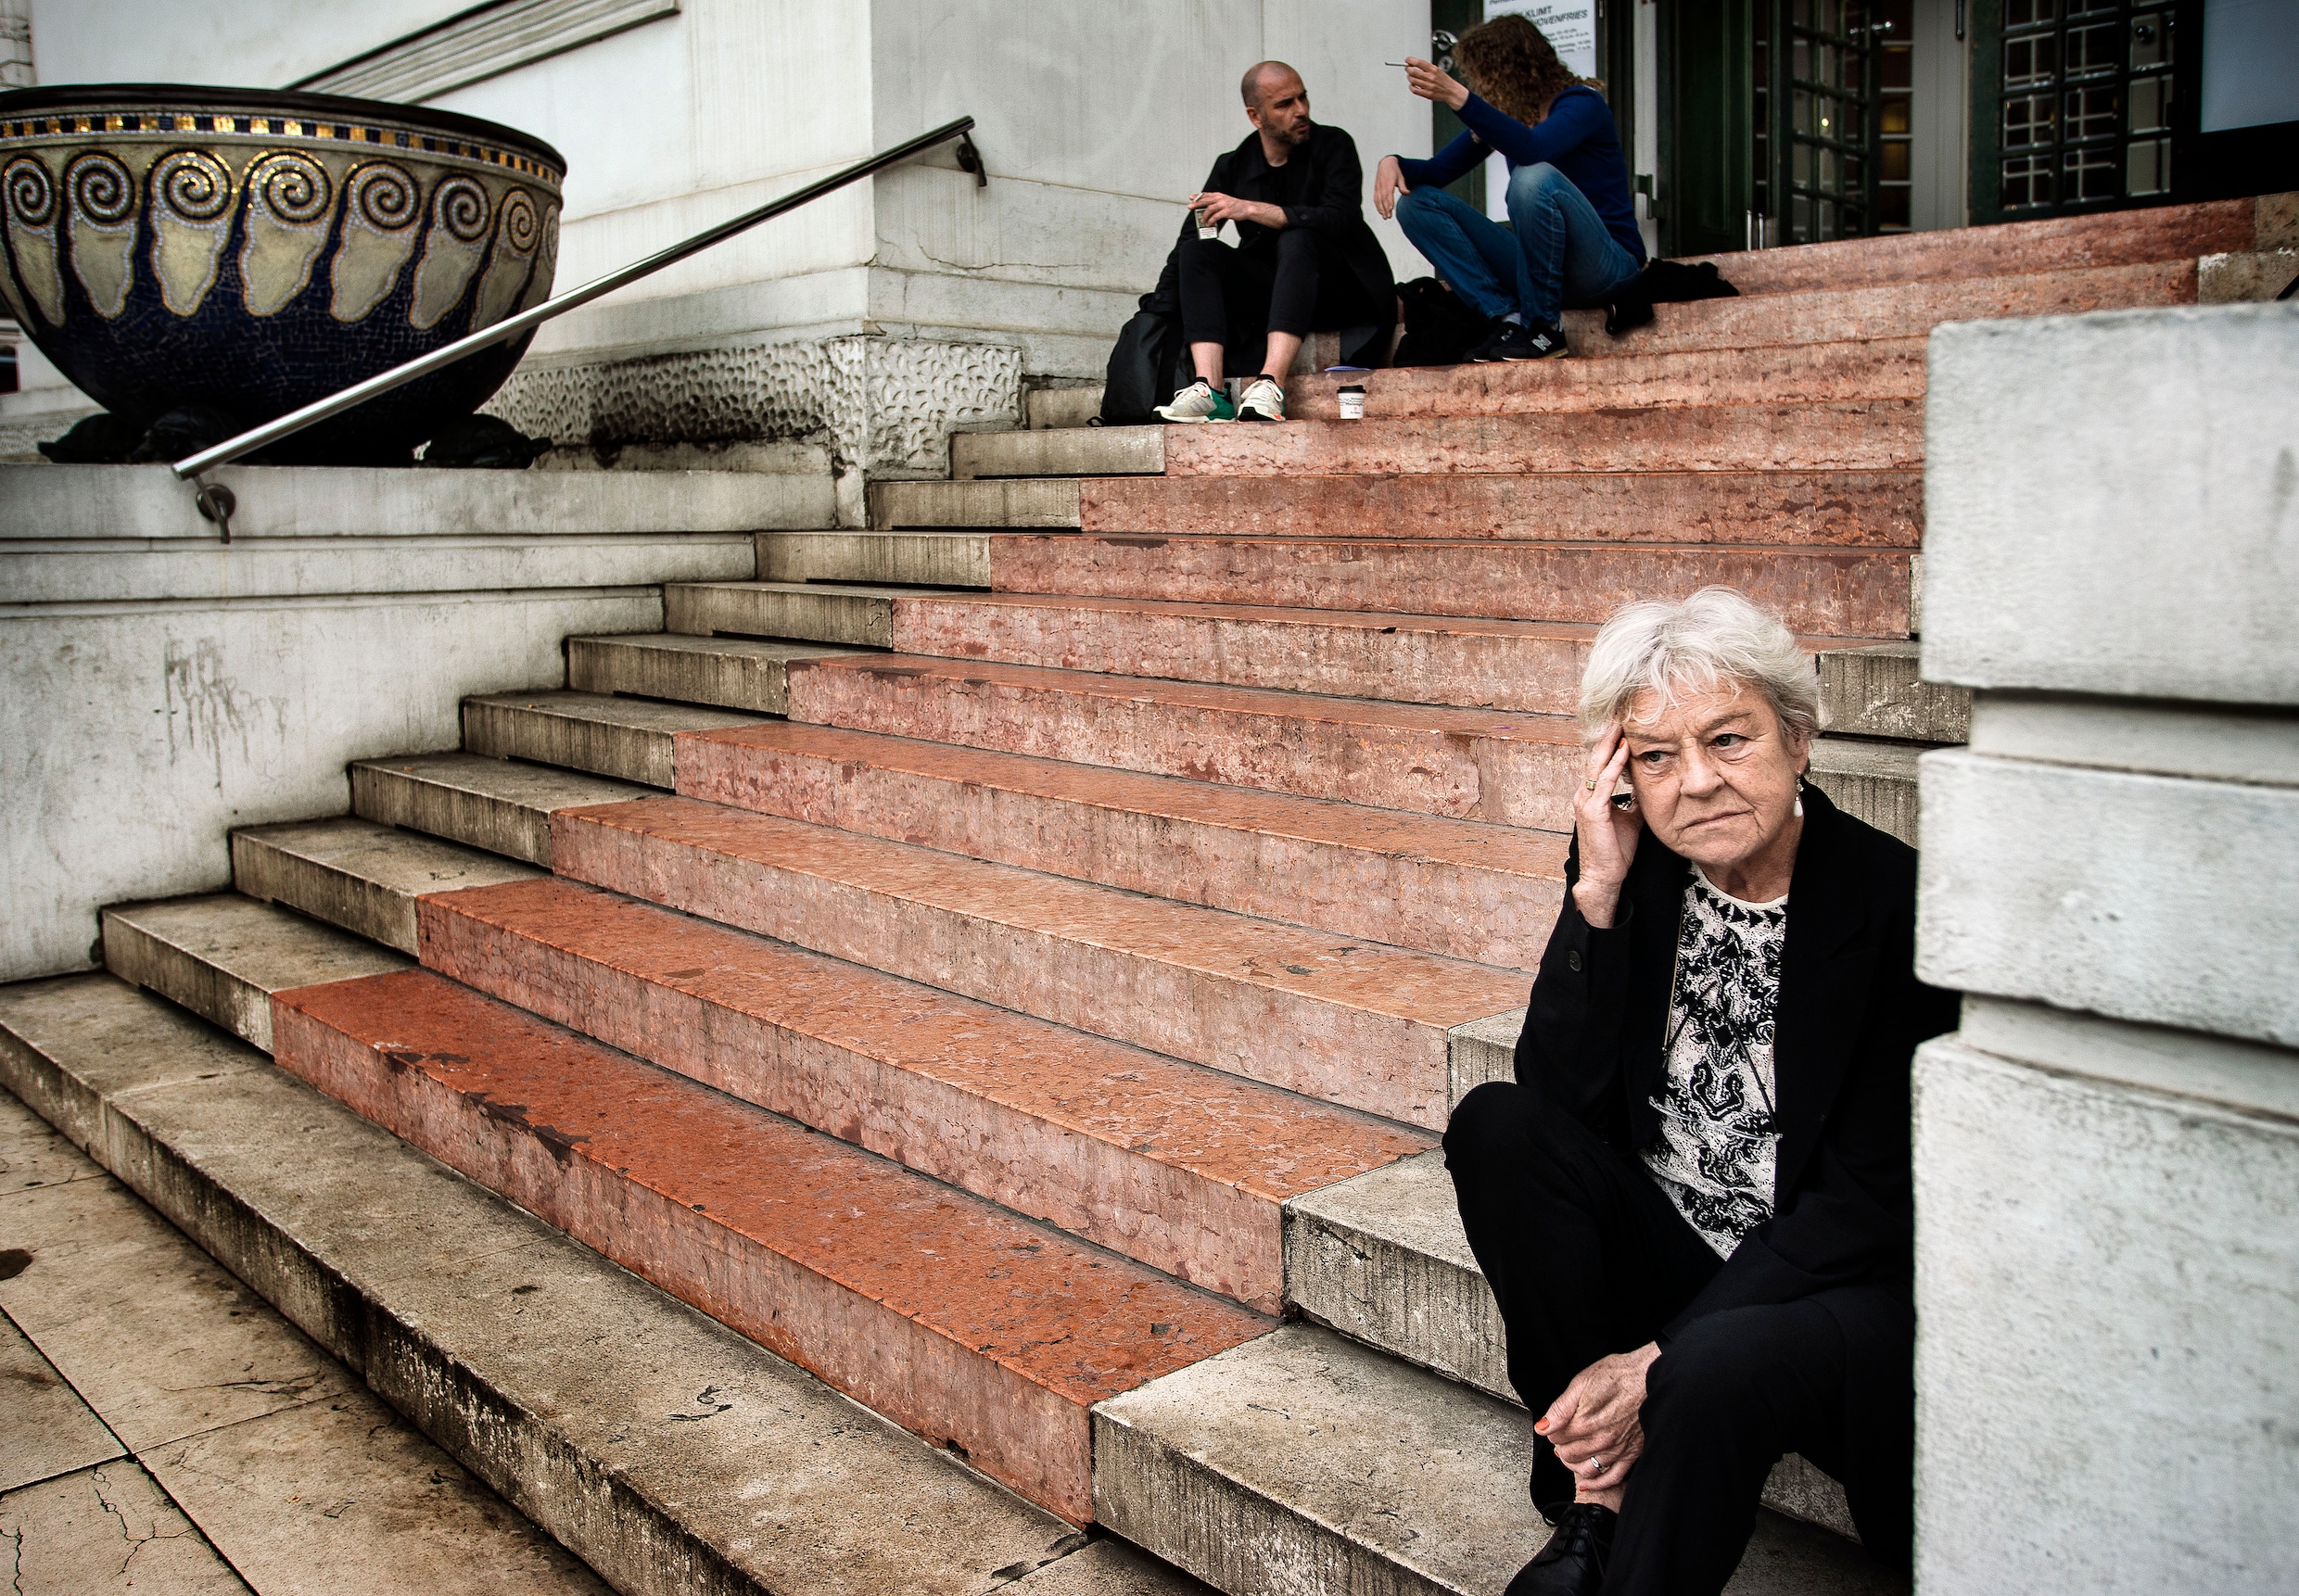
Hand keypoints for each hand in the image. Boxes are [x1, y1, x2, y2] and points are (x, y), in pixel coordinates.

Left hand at [1189, 190, 1279, 228]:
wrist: (1246, 208)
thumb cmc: (1234, 206)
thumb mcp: (1224, 201)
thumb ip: (1215, 203)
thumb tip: (1205, 209)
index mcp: (1219, 195)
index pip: (1206, 194)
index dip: (1198, 196)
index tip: (1191, 197)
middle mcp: (1220, 198)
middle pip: (1205, 200)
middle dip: (1196, 203)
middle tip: (1190, 206)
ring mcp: (1224, 205)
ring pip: (1210, 209)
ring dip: (1204, 215)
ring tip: (1203, 221)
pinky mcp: (1227, 212)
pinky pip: (1216, 217)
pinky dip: (1211, 221)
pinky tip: (1209, 223)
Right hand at [1374, 154, 1405, 219]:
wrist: (1386, 163)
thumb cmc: (1394, 171)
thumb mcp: (1401, 177)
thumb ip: (1403, 186)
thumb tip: (1408, 193)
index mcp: (1388, 182)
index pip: (1388, 193)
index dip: (1389, 201)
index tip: (1391, 209)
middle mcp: (1382, 185)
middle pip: (1383, 199)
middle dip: (1385, 209)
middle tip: (1388, 217)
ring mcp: (1378, 187)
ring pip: (1378, 200)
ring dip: (1381, 209)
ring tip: (1384, 217)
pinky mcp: (1376, 189)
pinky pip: (1375, 198)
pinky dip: (1377, 205)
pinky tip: (1380, 211)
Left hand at [1402, 56, 1469, 111]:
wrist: (1451, 91)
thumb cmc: (1443, 80)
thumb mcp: (1437, 70)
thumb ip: (1426, 67)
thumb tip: (1413, 64)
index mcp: (1433, 69)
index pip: (1419, 63)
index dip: (1410, 60)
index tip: (1407, 60)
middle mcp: (1430, 77)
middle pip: (1413, 71)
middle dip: (1408, 69)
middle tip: (1407, 69)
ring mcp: (1428, 86)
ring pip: (1412, 80)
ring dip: (1409, 78)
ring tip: (1411, 77)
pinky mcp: (1427, 94)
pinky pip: (1414, 90)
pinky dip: (1411, 86)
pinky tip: (1412, 85)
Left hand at [1538, 1343, 1660, 1500]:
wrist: (1650, 1377)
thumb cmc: (1618, 1375)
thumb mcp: (1582, 1382)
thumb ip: (1560, 1408)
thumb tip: (1543, 1427)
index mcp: (1585, 1422)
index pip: (1556, 1437)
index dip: (1551, 1431)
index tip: (1554, 1425)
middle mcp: (1601, 1441)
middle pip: (1569, 1455)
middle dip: (1561, 1446)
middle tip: (1562, 1437)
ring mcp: (1617, 1450)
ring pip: (1586, 1469)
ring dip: (1573, 1464)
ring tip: (1570, 1454)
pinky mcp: (1631, 1454)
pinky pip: (1611, 1477)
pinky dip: (1596, 1484)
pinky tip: (1585, 1483)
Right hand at [1571, 722, 1641, 927]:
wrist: (1605, 876)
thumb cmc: (1616, 850)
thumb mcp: (1631, 818)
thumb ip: (1635, 799)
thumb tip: (1647, 783)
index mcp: (1592, 796)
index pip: (1600, 763)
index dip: (1611, 744)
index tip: (1623, 727)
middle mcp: (1585, 795)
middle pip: (1596, 758)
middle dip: (1608, 736)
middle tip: (1620, 715)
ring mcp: (1586, 802)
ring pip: (1597, 765)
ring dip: (1610, 744)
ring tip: (1620, 725)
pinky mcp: (1593, 811)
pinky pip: (1604, 781)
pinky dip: (1614, 764)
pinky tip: (1625, 750)